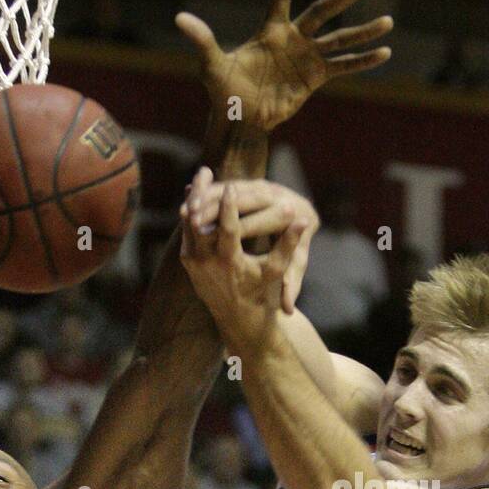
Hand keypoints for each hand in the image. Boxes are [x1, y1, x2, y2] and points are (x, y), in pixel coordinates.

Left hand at [177, 0, 392, 133]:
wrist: (241, 118)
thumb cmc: (224, 90)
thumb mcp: (212, 65)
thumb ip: (203, 41)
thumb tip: (180, 18)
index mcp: (270, 30)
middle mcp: (292, 39)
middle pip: (321, 14)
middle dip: (340, 0)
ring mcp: (306, 57)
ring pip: (339, 40)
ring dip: (363, 32)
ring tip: (388, 22)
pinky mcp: (315, 78)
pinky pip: (344, 67)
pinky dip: (363, 61)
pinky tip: (383, 54)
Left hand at [180, 180, 308, 352]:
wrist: (238, 318)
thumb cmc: (263, 292)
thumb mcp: (277, 271)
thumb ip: (288, 245)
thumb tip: (303, 221)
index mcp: (230, 263)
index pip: (226, 229)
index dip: (228, 206)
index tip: (232, 186)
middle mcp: (206, 262)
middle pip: (199, 220)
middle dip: (202, 194)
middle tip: (206, 170)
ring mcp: (193, 262)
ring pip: (188, 222)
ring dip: (193, 198)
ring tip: (201, 175)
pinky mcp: (187, 261)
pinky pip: (186, 230)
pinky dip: (191, 211)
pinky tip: (197, 193)